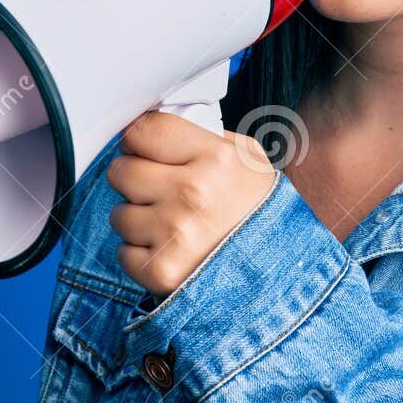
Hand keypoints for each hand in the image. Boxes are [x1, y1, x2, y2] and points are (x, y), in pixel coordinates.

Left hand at [107, 110, 277, 298]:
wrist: (283, 273)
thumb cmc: (260, 212)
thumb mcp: (249, 160)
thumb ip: (205, 138)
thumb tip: (158, 128)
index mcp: (216, 158)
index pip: (144, 130)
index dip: (139, 139)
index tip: (143, 148)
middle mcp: (193, 192)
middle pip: (122, 170)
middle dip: (134, 178)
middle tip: (156, 189)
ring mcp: (175, 234)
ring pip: (119, 214)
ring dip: (138, 219)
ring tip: (169, 225)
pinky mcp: (162, 271)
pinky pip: (123, 253)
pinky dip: (141, 255)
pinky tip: (169, 251)